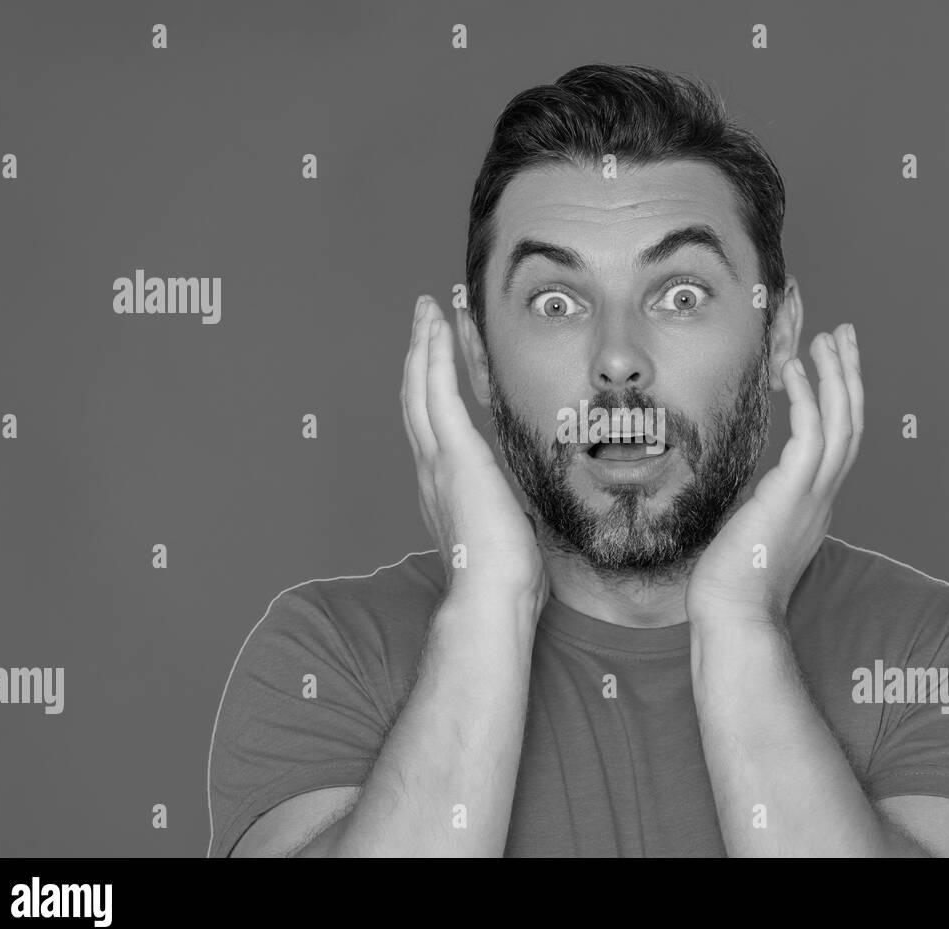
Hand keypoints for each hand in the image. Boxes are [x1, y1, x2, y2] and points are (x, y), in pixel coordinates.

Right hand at [400, 294, 548, 613]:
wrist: (492, 598)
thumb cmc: (507, 582)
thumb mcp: (512, 534)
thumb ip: (513, 513)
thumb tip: (531, 510)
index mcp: (445, 488)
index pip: (436, 426)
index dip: (432, 390)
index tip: (438, 364)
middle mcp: (432, 470)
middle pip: (416, 398)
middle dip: (419, 356)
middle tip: (423, 320)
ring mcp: (438, 460)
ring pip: (420, 387)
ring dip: (423, 345)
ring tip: (426, 311)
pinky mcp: (454, 454)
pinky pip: (436, 392)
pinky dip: (433, 356)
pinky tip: (437, 328)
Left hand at [685, 324, 862, 626]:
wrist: (735, 617)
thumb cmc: (733, 584)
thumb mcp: (754, 533)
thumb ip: (762, 508)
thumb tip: (750, 496)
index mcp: (816, 503)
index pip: (839, 440)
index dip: (839, 398)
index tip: (832, 363)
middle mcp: (824, 497)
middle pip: (851, 423)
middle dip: (848, 374)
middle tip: (843, 333)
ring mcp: (813, 497)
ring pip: (840, 423)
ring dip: (835, 376)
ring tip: (825, 337)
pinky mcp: (792, 497)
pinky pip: (809, 437)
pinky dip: (806, 398)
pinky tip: (793, 369)